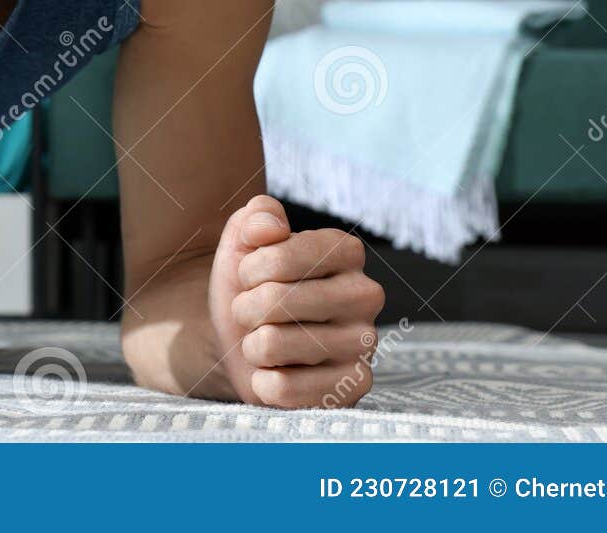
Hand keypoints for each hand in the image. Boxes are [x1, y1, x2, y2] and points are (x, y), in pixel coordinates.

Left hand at [206, 194, 384, 408]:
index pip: (278, 256)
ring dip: (252, 346)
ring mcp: (364, 343)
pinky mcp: (354, 387)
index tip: (250, 276)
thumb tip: (269, 227)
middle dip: (244, 309)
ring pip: (274, 344)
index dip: (249, 270)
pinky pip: (284, 388)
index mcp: (345, 251)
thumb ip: (256, 217)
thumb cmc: (249, 285)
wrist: (241, 337)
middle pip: (275, 300)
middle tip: (252, 313)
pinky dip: (263, 383)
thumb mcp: (243, 241)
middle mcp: (365, 294)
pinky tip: (275, 373)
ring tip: (264, 342)